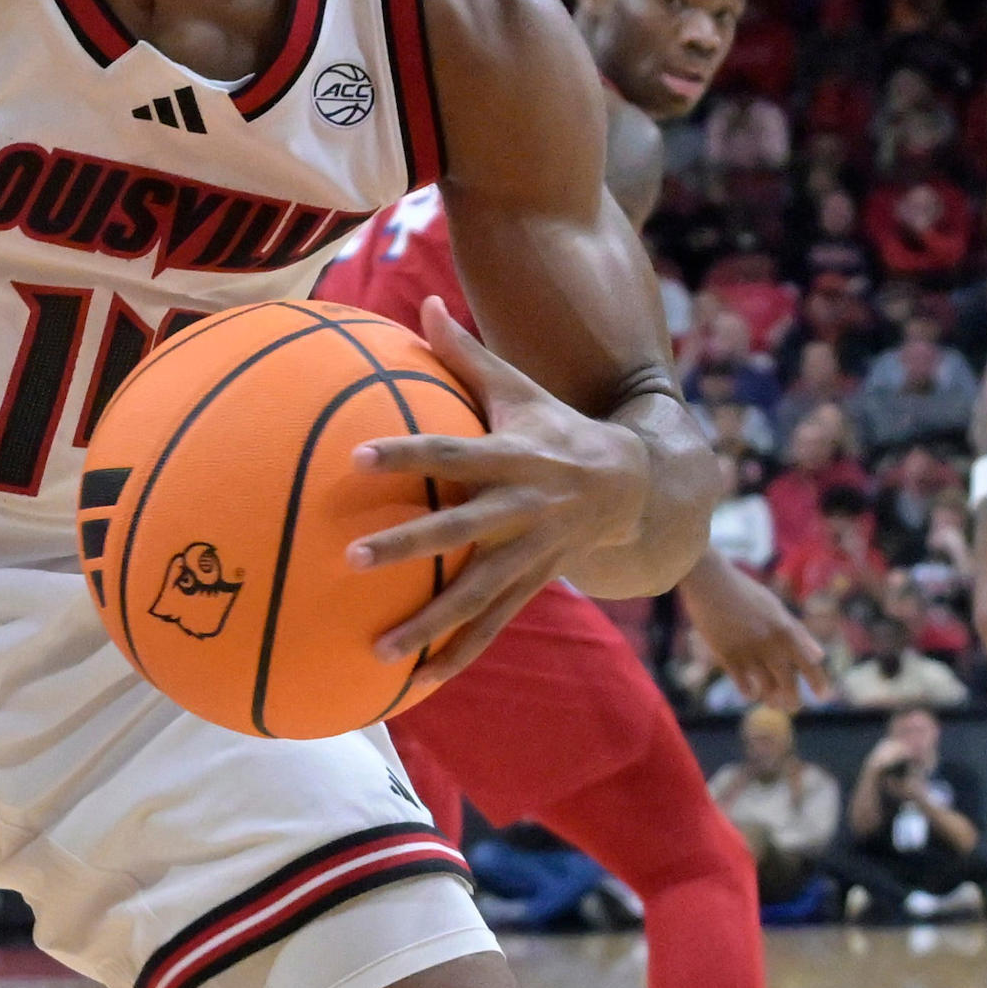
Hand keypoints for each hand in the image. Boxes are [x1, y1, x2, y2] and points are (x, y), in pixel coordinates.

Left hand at [343, 298, 652, 672]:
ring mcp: (530, 555)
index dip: (407, 453)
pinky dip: (457, 655)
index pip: (452, 452)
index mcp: (513, 457)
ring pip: (476, 595)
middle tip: (351, 557)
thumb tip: (426, 303)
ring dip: (429, 624)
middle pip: (459, 530)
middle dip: (408, 546)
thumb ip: (466, 353)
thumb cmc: (557, 429)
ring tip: (378, 649)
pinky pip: (492, 628)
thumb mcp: (520, 389)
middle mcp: (522, 509)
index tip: (355, 458)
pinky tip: (416, 684)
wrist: (634, 487)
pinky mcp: (534, 586)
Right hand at [681, 560, 828, 707]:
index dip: (818, 682)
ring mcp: (747, 649)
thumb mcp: (776, 609)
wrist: (710, 582)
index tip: (825, 697)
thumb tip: (819, 656)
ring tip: (773, 704)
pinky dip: (748, 691)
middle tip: (793, 707)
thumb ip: (798, 634)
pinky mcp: (726, 654)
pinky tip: (751, 693)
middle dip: (792, 698)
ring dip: (771, 698)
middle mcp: (769, 642)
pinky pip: (741, 682)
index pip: (808, 662)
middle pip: (787, 680)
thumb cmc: (745, 593)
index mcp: (785, 629)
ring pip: (765, 685)